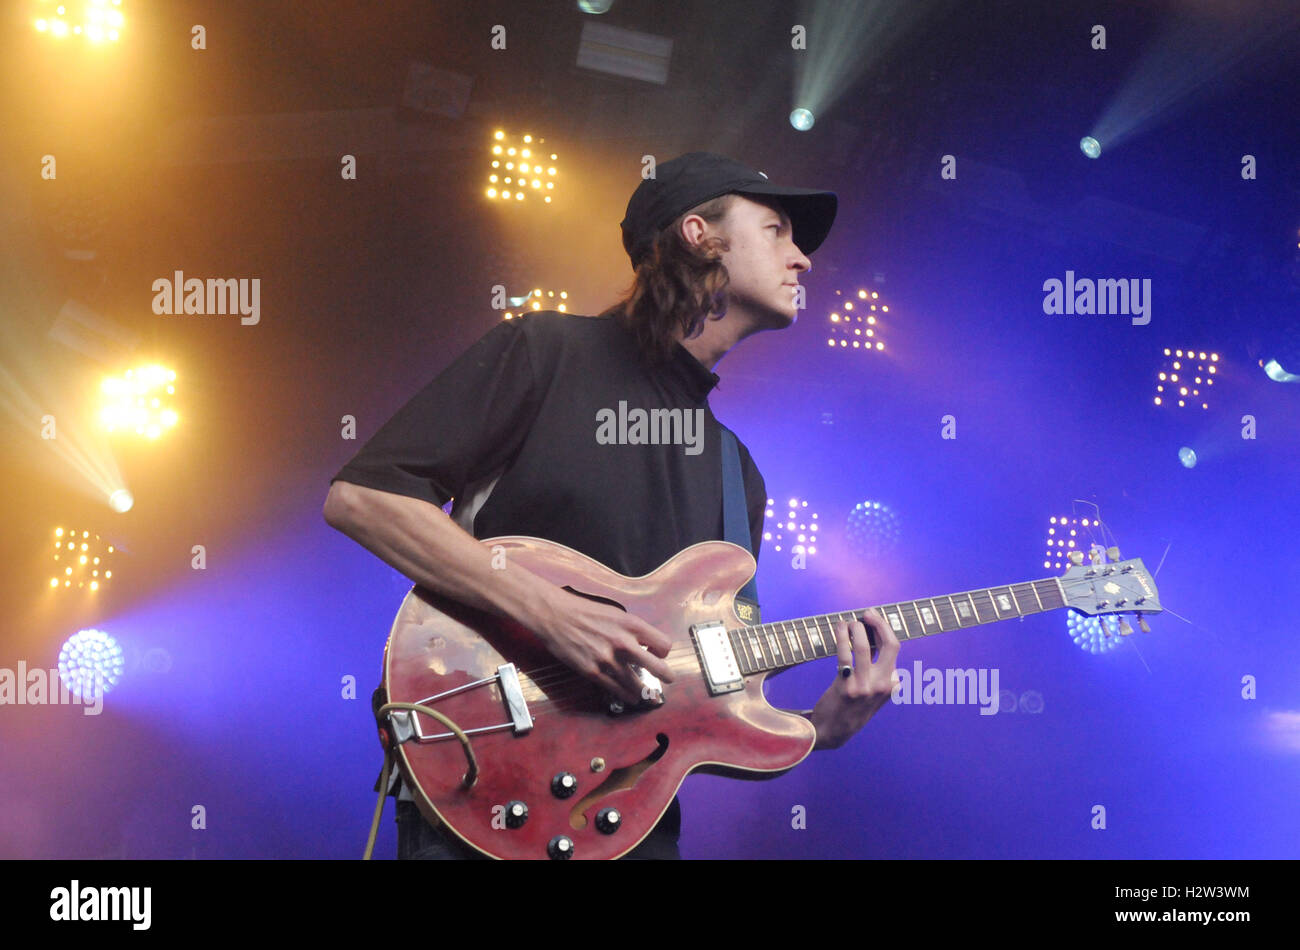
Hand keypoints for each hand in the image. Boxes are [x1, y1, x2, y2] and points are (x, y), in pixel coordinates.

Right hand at [528, 585, 675, 704]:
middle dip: (666, 676)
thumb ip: (631, 629)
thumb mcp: (616, 613)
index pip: (663, 644)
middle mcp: (623, 642)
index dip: (663, 652)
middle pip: (657, 667)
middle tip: (668, 679)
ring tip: (647, 694)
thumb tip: (644, 645)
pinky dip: (626, 696)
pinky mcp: (593, 672)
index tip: (658, 655)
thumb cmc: (585, 611)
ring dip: (644, 691)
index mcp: (631, 624)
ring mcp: (608, 659)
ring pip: (637, 684)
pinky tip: (630, 697)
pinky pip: (616, 690)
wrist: (555, 615)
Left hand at [806, 608, 899, 749]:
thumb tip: (870, 635)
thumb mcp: (872, 692)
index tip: (872, 619)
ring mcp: (866, 686)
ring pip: (864, 645)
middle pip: (891, 644)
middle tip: (867, 613)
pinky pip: (845, 654)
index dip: (883, 629)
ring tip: (847, 623)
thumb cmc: (850, 707)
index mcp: (892, 685)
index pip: (894, 648)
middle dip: (880, 623)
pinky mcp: (846, 686)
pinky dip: (841, 636)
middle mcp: (883, 686)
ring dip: (855, 628)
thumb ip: (875, 668)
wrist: (832, 732)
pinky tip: (839, 629)